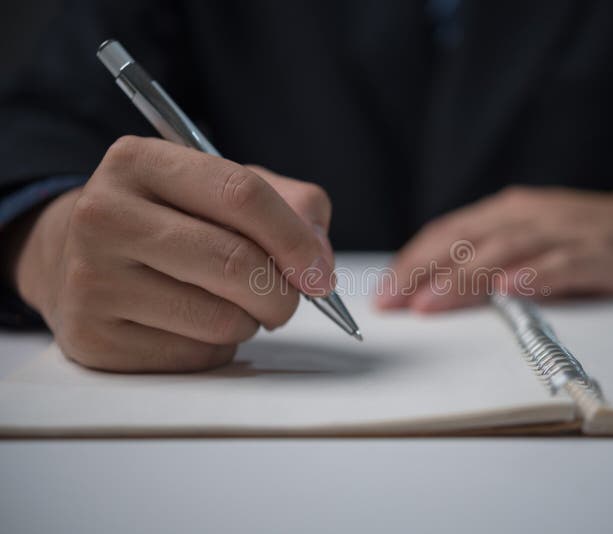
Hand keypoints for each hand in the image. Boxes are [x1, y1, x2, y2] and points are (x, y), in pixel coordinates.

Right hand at [10, 136, 334, 371]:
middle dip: (284, 292)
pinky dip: (217, 347)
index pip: (241, 193)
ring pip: (223, 320)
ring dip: (251, 321)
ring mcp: (91, 281)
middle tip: (288, 298)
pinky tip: (193, 324)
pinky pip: (197, 357)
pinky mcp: (93, 340)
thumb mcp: (224, 187)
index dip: (295, 238)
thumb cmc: (171, 219)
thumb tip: (319, 260)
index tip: (320, 272)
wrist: (76, 258)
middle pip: (236, 263)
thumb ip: (291, 205)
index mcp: (139, 162)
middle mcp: (103, 215)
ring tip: (232, 304)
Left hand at [377, 182, 612, 311]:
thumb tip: (439, 289)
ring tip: (431, 302)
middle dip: (422, 271)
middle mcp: (529, 215)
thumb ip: (492, 259)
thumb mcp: (533, 240)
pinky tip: (510, 290)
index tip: (385, 291)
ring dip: (464, 277)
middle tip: (391, 301)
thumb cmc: (590, 237)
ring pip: (504, 252)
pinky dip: (534, 276)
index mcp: (508, 212)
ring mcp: (563, 232)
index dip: (412, 261)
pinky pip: (562, 264)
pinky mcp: (597, 252)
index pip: (448, 233)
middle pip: (466, 240)